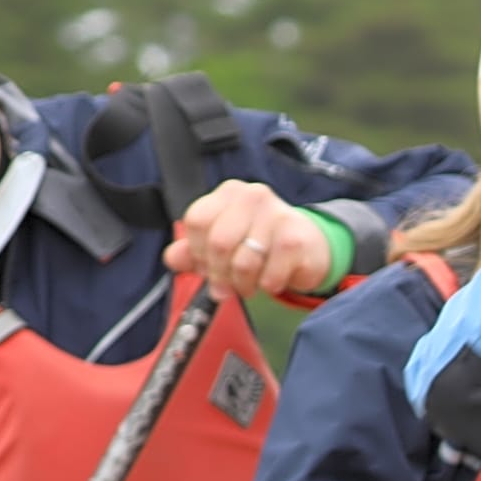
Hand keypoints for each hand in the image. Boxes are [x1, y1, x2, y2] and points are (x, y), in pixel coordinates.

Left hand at [164, 180, 333, 300]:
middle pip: (218, 243)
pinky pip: (269, 275)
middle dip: (219, 274)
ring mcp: (276, 214)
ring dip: (244, 284)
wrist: (308, 248)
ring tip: (249, 285)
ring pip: (244, 262)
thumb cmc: (261, 244)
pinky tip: (272, 280)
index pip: (197, 221)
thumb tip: (172, 258)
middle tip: (226, 287)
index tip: (207, 267)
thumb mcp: (225, 244)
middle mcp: (252, 195)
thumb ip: (194, 251)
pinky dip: (267, 286)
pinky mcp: (295, 238)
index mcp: (229, 193)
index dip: (198, 252)